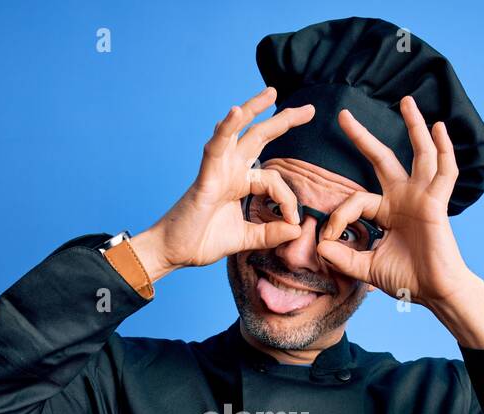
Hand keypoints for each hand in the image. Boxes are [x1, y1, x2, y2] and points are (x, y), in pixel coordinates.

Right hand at [133, 87, 313, 280]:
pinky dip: (226, 128)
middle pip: (259, 137)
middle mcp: (230, 171)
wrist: (174, 252)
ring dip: (253, 109)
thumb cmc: (201, 241)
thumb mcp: (245, 238)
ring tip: (271, 92)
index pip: (273, 179)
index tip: (294, 221)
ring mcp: (217, 170)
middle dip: (283, 122)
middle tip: (310, 110)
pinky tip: (235, 111)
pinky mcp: (205, 177)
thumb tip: (296, 229)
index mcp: (239, 183)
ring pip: (238, 132)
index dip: (288, 199)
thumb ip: (269, 234)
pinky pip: (216, 147)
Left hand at [315, 96, 483, 351]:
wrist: (434, 292)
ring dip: (414, 126)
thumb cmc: (406, 279)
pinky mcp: (437, 202)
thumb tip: (320, 247)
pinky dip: (444, 149)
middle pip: (382, 158)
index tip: (328, 239)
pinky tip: (440, 128)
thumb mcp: (366, 268)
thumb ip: (344, 258)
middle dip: (363, 137)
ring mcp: (422, 197)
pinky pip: (444, 171)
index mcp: (386, 212)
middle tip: (343, 115)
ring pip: (419, 154)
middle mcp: (403, 198)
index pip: (355, 201)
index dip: (338, 217)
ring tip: (407, 101)